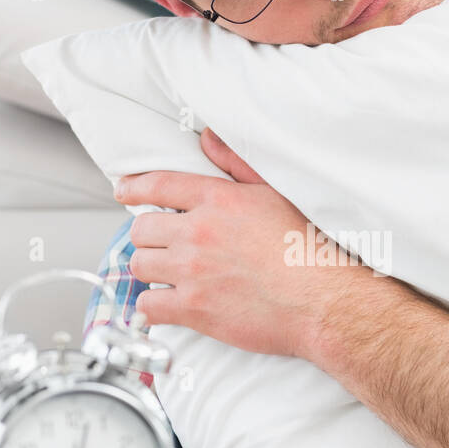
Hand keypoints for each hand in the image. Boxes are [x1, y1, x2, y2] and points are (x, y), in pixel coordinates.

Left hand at [114, 128, 370, 358]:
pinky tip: (166, 307)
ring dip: (151, 271)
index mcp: (218, 199)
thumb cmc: (308, 248)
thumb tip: (207, 138)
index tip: (124, 192)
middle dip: (149, 238)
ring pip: (140, 266)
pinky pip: (148, 305)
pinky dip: (153, 307)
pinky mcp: (193, 308)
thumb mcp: (275, 192)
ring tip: (167, 275)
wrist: (324, 300)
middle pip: (142, 230)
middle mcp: (198, 232)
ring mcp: (192, 272)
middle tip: (162, 246)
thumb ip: (236, 164)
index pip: (159, 185)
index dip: (134, 188)